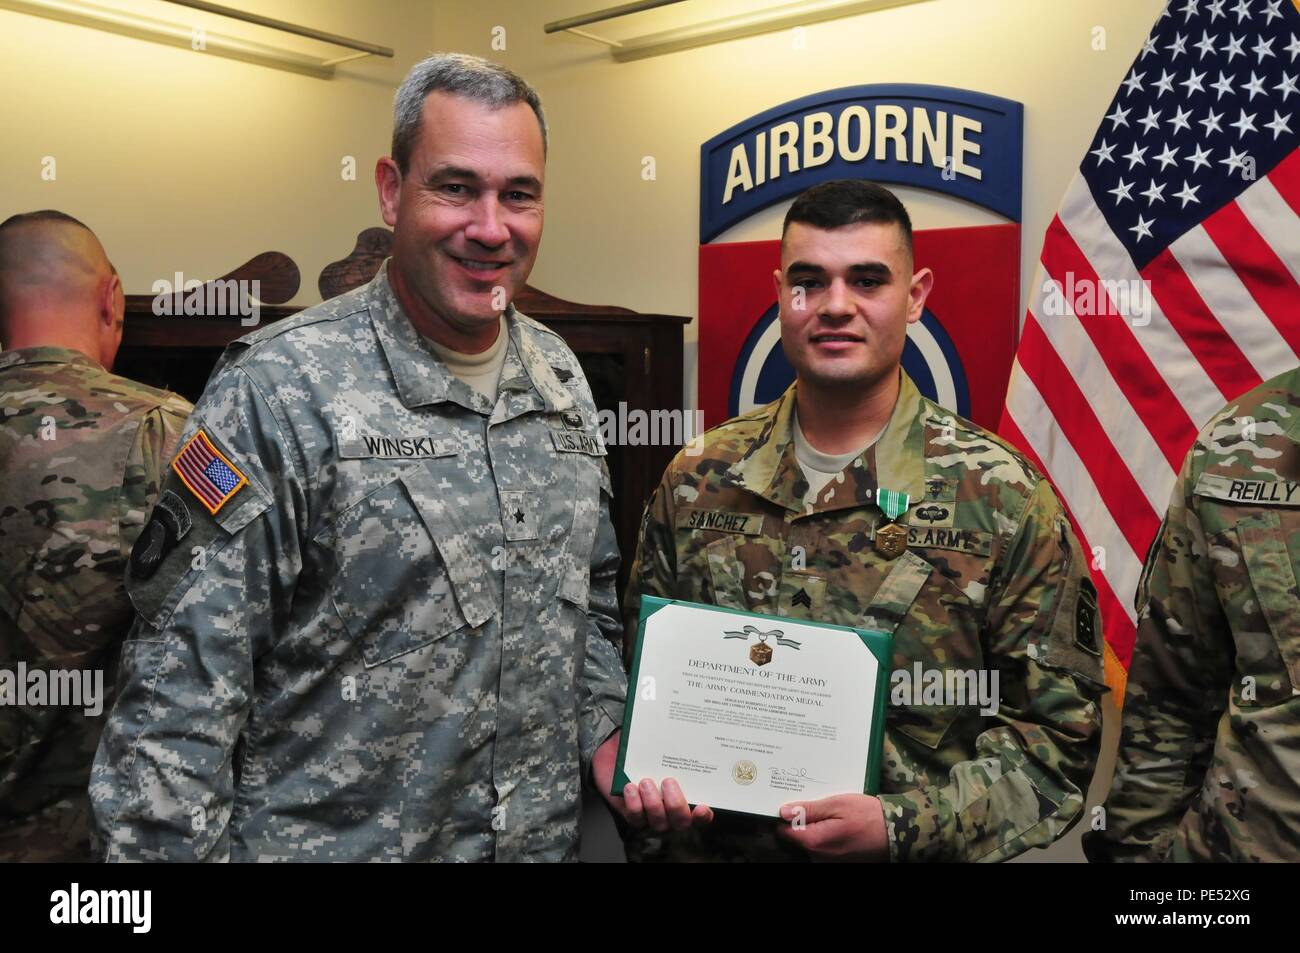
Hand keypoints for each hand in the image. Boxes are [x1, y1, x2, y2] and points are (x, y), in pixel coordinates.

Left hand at [592, 731, 714, 831]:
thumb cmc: (645, 748)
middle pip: (681, 822)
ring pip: (659, 822)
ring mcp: (652, 814)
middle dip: (676, 805)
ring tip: (646, 782)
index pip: (701, 814)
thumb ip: (673, 740)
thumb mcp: (661, 743)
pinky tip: (630, 787)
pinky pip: (635, 817)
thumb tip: (686, 724)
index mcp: (686, 794)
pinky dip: (634, 803)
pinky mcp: (632, 814)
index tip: (702, 806)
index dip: (704, 815)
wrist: (615, 751)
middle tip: (668, 782)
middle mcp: (672, 810)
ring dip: (653, 803)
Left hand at [776, 794, 889, 860]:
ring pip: (810, 842)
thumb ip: (808, 810)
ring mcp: (828, 862)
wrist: (895, 833)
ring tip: (831, 812)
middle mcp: (817, 857)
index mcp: (814, 842)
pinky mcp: (837, 861)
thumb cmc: (867, 816)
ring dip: (815, 827)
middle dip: (802, 820)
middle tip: (818, 804)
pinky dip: (826, 834)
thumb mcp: (837, 804)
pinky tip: (838, 823)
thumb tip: (783, 812)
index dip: (786, 816)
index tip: (793, 802)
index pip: (784, 831)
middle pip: (796, 837)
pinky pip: (823, 847)